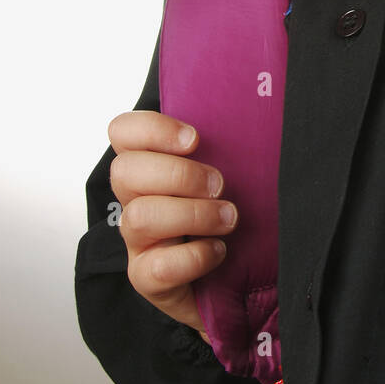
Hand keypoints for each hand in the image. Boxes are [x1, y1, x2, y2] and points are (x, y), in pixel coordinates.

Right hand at [108, 110, 237, 340]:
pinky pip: (157, 267)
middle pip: (124, 171)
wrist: (241, 280)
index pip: (123, 133)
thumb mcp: (234, 174)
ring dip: (192, 214)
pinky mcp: (149, 280)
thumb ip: (231, 145)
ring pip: (139, 217)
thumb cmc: (233, 217)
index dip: (152, 129)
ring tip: (229, 218)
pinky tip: (219, 251)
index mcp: (151, 167)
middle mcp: (137, 200)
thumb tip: (262, 103)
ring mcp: (139, 242)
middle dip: (178, 174)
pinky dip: (194, 256)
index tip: (194, 139)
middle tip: (220, 184)